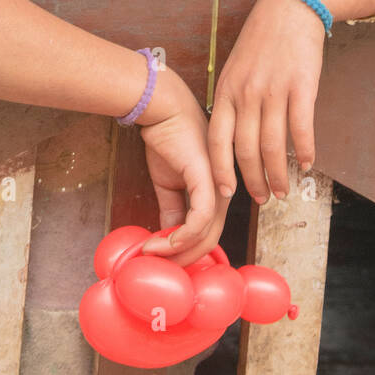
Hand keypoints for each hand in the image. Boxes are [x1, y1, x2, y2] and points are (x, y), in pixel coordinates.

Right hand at [137, 80, 232, 264]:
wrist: (163, 110)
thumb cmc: (169, 140)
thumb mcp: (169, 183)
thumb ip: (173, 211)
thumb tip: (168, 239)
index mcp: (219, 192)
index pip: (209, 234)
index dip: (186, 252)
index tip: (162, 260)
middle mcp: (225, 191)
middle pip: (210, 241)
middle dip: (183, 259)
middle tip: (155, 264)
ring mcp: (219, 185)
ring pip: (206, 235)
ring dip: (176, 251)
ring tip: (150, 251)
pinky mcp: (207, 179)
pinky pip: (199, 220)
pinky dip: (179, 237)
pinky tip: (159, 241)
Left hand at [207, 0, 325, 201]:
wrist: (289, 9)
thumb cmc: (261, 41)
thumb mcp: (235, 69)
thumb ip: (233, 101)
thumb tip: (233, 140)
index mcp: (226, 91)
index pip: (217, 140)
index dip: (220, 170)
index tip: (225, 193)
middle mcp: (247, 94)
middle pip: (246, 150)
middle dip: (253, 181)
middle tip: (262, 199)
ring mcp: (274, 90)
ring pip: (273, 146)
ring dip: (278, 174)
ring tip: (283, 190)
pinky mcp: (301, 86)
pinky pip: (301, 128)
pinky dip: (305, 150)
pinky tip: (307, 163)